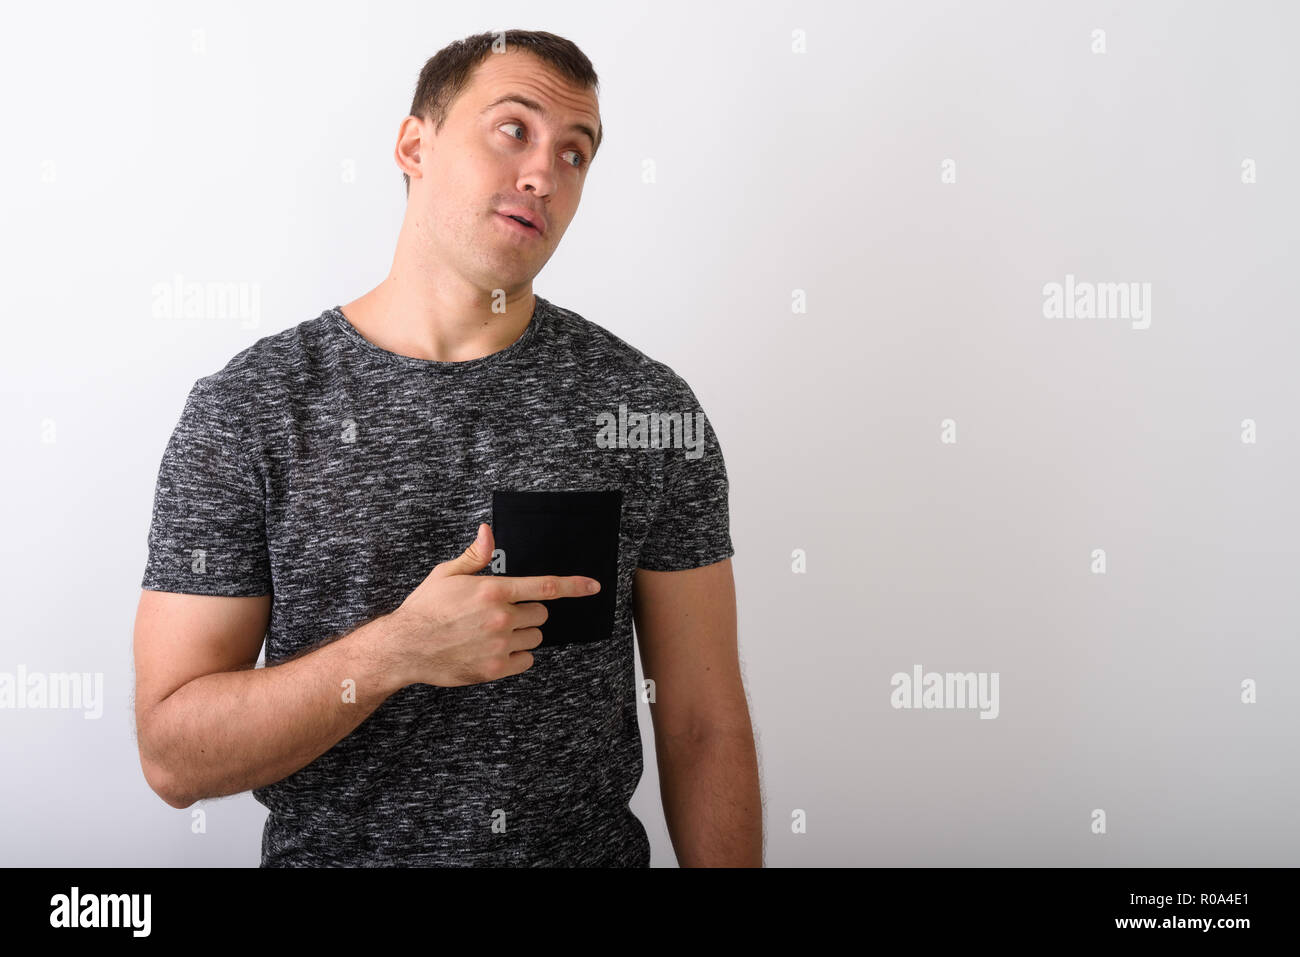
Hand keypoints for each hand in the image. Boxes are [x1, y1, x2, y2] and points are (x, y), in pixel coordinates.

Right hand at [386, 523, 600, 686]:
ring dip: (523, 634)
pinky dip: (517, 656)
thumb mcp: (447, 574)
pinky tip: (494, 650)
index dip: (574, 586)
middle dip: (527, 611)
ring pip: (535, 637)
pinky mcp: (495, 669)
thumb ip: (476, 555)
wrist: (404, 647)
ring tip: (493, 632)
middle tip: (502, 613)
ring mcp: (500, 645)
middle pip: (541, 613)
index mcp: (493, 591)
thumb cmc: (425, 608)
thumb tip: (489, 531)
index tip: (594, 586)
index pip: (545, 587)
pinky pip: (526, 661)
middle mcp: (501, 618)